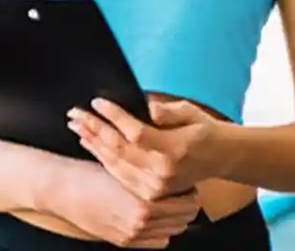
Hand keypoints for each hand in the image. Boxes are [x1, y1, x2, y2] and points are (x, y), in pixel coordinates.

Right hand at [44, 158, 202, 248]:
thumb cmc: (89, 174)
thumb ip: (149, 176)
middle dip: (185, 206)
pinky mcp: (124, 241)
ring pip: (171, 232)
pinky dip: (161, 231)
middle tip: (182, 192)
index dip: (189, 191)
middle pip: (182, 220)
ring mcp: (132, 235)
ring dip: (174, 219)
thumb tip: (173, 174)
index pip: (186, 203)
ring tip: (169, 203)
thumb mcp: (124, 168)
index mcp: (144, 203)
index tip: (186, 181)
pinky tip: (155, 217)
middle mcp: (141, 224)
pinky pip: (157, 242)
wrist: (61, 190)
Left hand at [68, 98, 220, 201]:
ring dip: (93, 143)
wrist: (219, 158)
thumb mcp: (191, 112)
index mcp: (174, 149)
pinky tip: (90, 144)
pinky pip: (119, 174)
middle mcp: (163, 171)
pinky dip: (102, 158)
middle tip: (75, 113)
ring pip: (115, 162)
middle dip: (94, 128)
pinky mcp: (150, 191)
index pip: (135, 132)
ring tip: (76, 126)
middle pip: (119, 148)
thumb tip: (148, 107)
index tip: (97, 102)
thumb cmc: (204, 130)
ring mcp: (155, 185)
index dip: (114, 116)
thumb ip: (169, 111)